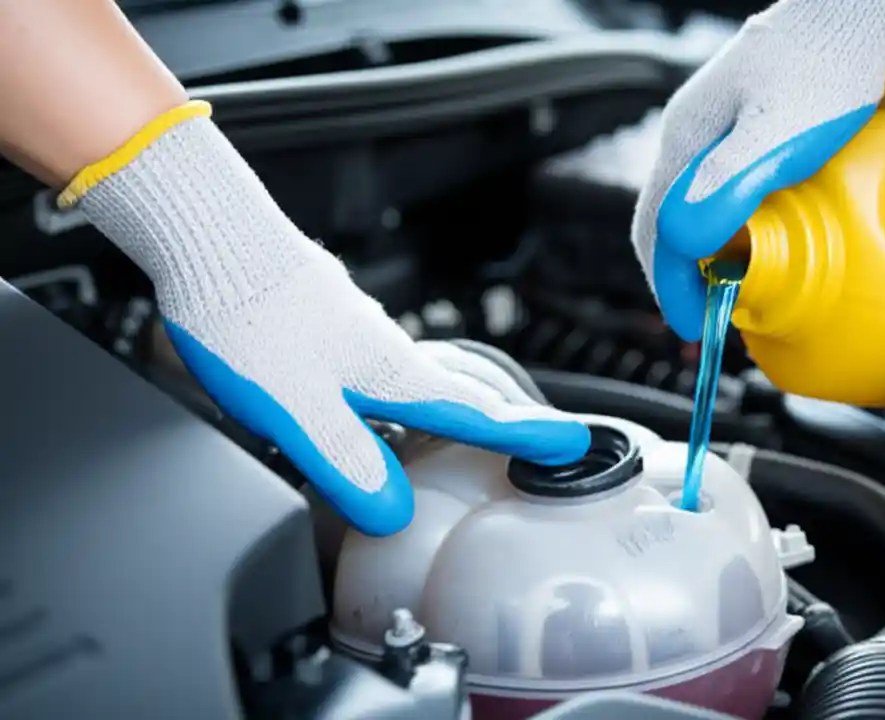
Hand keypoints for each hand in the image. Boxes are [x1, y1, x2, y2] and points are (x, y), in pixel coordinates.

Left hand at [72, 110, 589, 536]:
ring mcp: (353, 327)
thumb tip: (393, 512)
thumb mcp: (296, 409)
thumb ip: (346, 463)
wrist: (208, 232)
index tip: (572, 444)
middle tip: (537, 435)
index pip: (475, 414)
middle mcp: (381, 346)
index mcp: (389, 371)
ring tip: (469, 423)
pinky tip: (372, 391)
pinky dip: (399, 384)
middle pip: (458, 389)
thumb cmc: (250, 313)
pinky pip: (377, 359)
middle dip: (502, 416)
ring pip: (417, 373)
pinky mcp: (321, 315)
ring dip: (453, 400)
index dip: (525, 436)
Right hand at [632, 0, 884, 340]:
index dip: (671, 286)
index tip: (693, 327)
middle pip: (668, 220)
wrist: (862, 10)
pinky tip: (759, 239)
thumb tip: (685, 239)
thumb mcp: (779, 131)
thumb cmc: (829, 61)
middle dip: (682, 275)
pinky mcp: (749, 125)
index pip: (657, 229)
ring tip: (732, 289)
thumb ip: (729, 183)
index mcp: (687, 138)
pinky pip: (722, 188)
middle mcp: (693, 132)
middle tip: (709, 318)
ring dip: (706, 254)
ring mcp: (719, 127)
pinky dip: (728, 227)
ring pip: (694, 205)